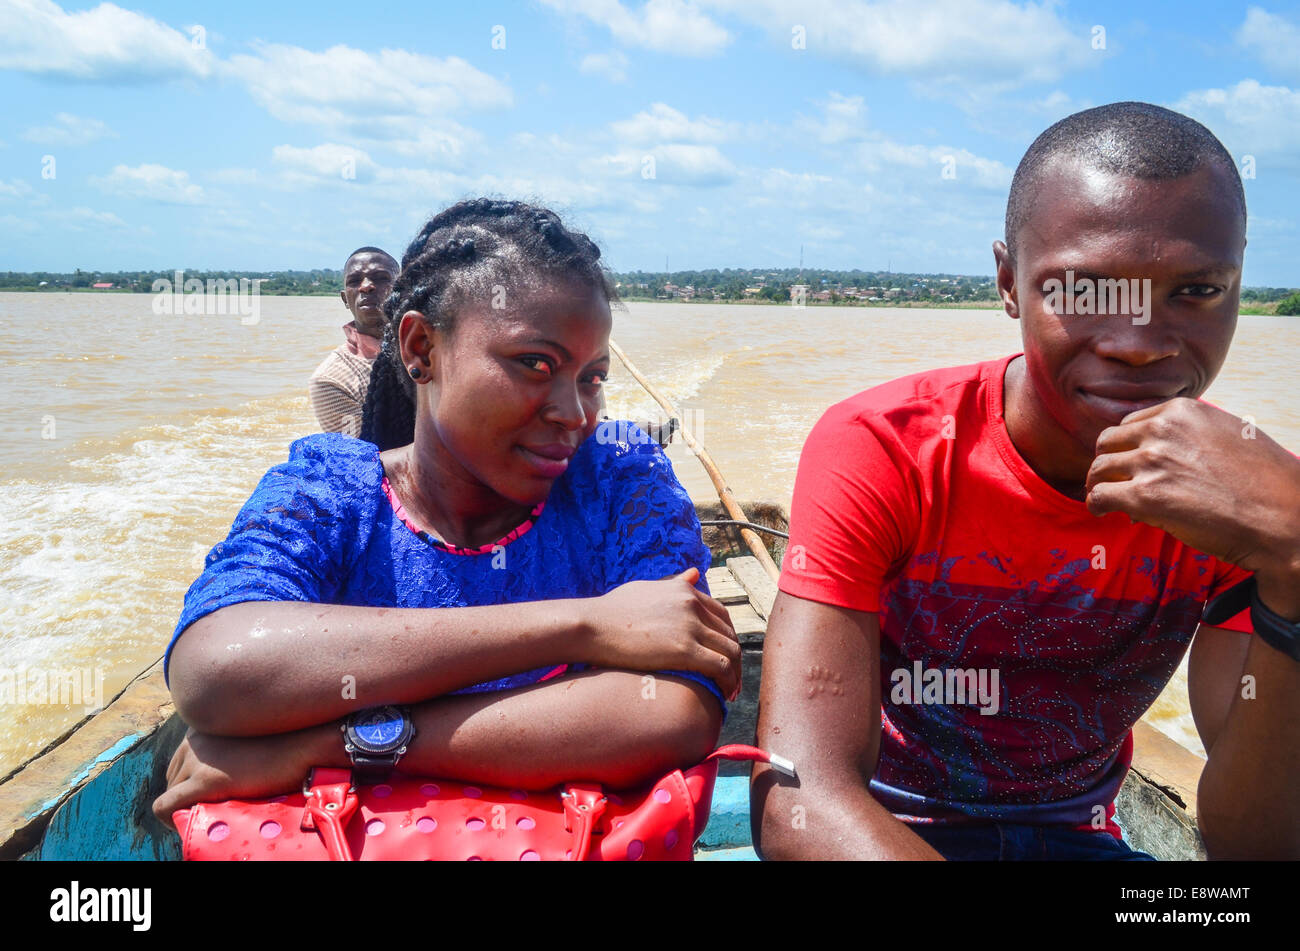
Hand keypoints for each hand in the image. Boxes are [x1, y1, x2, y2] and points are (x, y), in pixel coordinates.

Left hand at [152, 726, 326, 830]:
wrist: (309, 746)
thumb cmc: (292, 742)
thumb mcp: (251, 738)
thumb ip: (230, 749)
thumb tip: (227, 772)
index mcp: (205, 727)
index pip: (181, 761)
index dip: (192, 782)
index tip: (210, 796)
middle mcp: (194, 740)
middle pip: (173, 776)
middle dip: (188, 795)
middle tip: (212, 809)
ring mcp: (198, 759)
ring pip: (170, 792)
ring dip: (186, 806)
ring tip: (211, 814)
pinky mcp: (205, 780)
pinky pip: (166, 806)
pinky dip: (170, 818)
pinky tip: (187, 824)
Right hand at [581, 567, 741, 699]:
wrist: (591, 626)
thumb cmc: (610, 611)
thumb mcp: (646, 589)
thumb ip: (673, 583)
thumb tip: (695, 573)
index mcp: (684, 590)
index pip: (721, 614)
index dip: (726, 637)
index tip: (723, 655)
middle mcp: (692, 604)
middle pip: (729, 634)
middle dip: (733, 657)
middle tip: (730, 678)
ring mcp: (690, 625)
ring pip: (731, 651)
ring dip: (734, 674)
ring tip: (729, 691)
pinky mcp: (684, 649)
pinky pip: (720, 667)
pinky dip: (728, 682)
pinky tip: (723, 695)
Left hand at [1086, 398, 1299, 606]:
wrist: (1283, 517)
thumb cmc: (1263, 482)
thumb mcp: (1228, 435)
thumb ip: (1190, 434)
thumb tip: (1162, 447)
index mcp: (1182, 411)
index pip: (1131, 424)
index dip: (1128, 447)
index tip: (1133, 464)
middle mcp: (1162, 430)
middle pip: (1107, 442)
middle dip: (1109, 462)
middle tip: (1114, 481)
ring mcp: (1151, 462)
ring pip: (1098, 468)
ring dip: (1100, 484)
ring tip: (1109, 499)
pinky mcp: (1145, 496)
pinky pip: (1099, 496)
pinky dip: (1098, 505)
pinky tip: (1105, 512)